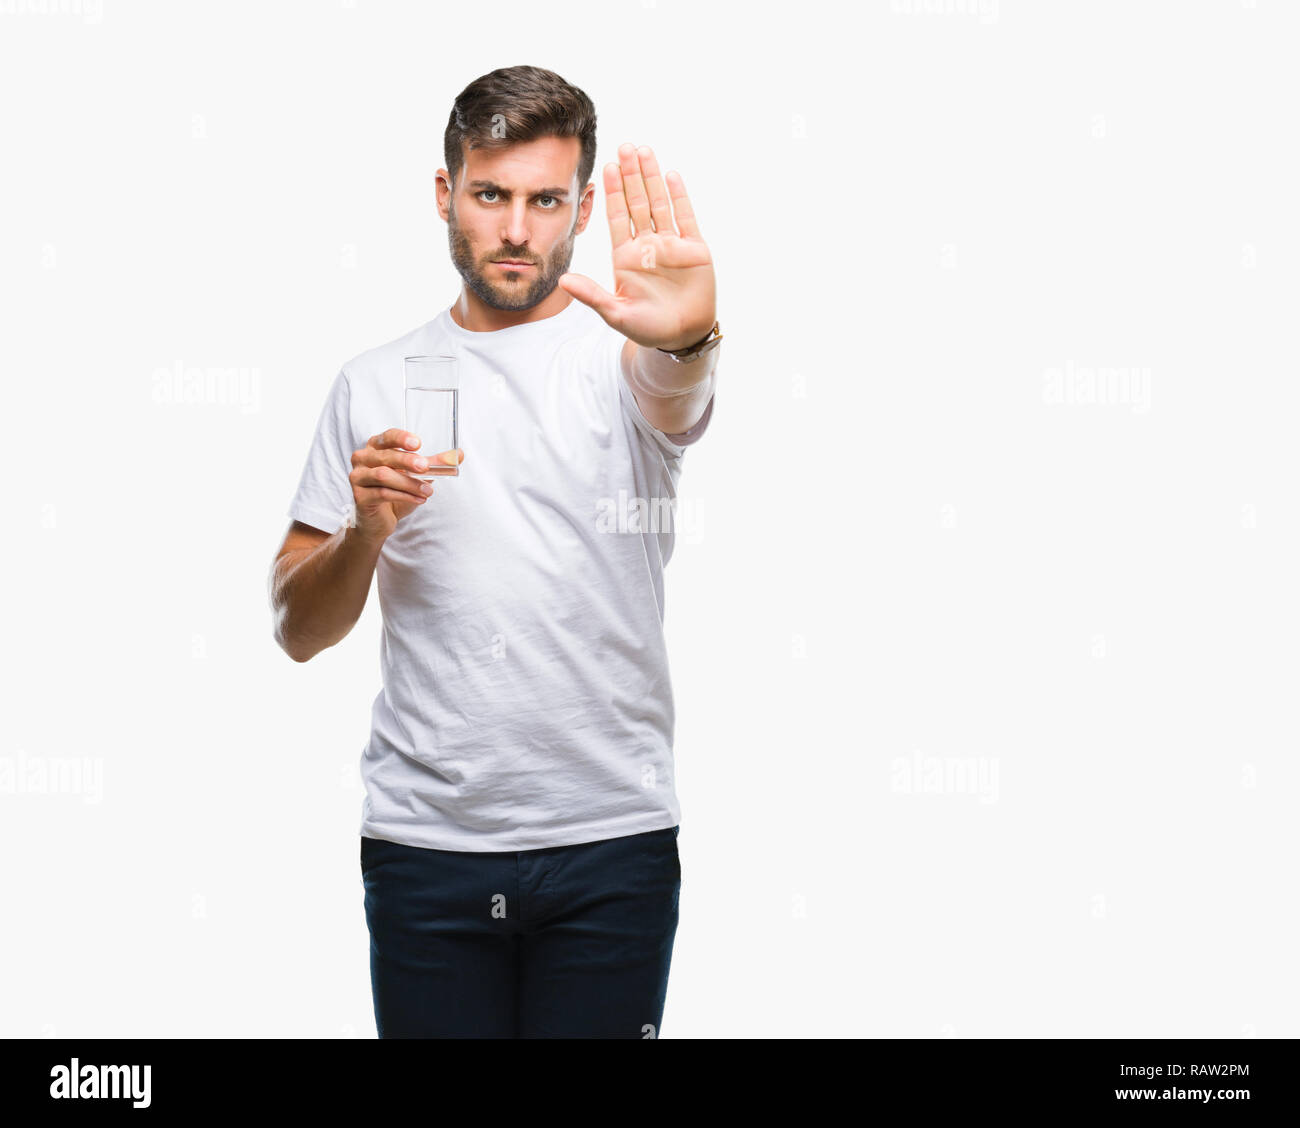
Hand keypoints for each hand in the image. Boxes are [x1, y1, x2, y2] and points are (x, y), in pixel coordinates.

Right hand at [349, 429, 462, 540]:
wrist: (379, 520)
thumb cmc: (396, 493)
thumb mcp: (416, 476)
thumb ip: (434, 464)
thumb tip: (459, 454)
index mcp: (375, 448)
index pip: (387, 437)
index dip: (401, 438)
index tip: (418, 443)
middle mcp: (362, 459)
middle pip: (385, 456)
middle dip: (407, 461)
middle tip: (426, 467)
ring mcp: (358, 477)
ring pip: (383, 475)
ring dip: (409, 483)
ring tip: (428, 491)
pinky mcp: (359, 496)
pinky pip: (382, 493)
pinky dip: (404, 496)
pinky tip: (419, 499)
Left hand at [558, 142, 715, 351]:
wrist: (683, 337)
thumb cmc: (648, 328)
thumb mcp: (616, 313)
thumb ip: (591, 295)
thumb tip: (562, 281)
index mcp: (626, 257)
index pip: (617, 217)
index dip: (612, 192)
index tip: (605, 167)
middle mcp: (647, 246)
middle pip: (637, 203)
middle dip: (630, 175)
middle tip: (624, 147)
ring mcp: (671, 245)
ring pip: (659, 203)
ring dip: (651, 178)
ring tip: (643, 151)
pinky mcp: (694, 249)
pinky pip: (685, 217)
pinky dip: (679, 196)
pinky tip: (670, 175)